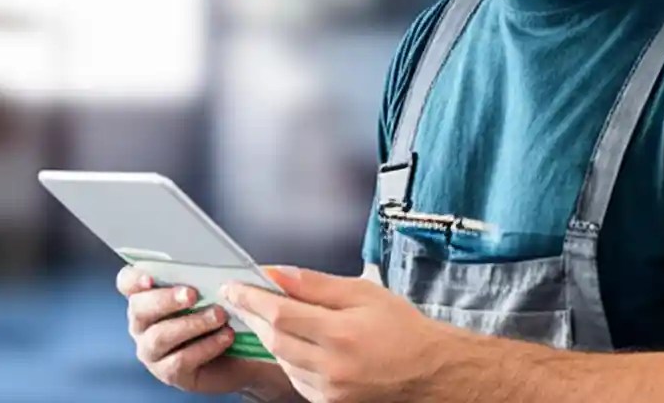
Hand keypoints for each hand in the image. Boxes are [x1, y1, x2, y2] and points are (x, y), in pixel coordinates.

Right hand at [117, 265, 284, 396]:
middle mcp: (143, 323)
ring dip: (191, 323)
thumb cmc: (223, 311)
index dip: (134, 279)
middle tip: (193, 294)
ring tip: (219, 316)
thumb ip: (206, 274)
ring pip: (159, 336)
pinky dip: (205, 346)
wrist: (243, 353)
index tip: (150, 278)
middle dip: (166, 300)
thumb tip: (213, 262)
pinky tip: (225, 337)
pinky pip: (180, 360)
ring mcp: (152, 350)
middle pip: (139, 308)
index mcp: (147, 295)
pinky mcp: (168, 372)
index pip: (127, 282)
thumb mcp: (215, 287)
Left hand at [222, 266, 454, 402]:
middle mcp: (332, 367)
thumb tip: (275, 273)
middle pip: (274, 339)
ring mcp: (329, 390)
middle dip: (254, 316)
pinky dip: (287, 358)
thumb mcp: (362, 292)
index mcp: (341, 334)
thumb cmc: (401, 327)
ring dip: (270, 336)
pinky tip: (293, 342)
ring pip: (281, 360)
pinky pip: (295, 378)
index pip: (279, 313)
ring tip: (268, 315)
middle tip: (243, 297)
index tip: (233, 286)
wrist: (430, 370)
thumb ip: (315, 284)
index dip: (251, 298)